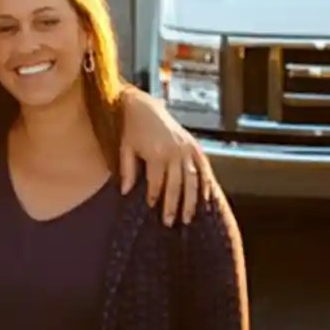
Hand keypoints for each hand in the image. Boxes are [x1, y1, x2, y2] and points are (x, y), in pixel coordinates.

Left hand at [117, 84, 215, 226]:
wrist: (144, 106)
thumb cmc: (132, 129)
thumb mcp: (125, 148)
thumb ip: (127, 170)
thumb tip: (125, 192)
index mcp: (157, 153)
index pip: (156, 182)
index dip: (154, 197)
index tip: (151, 209)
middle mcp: (175, 152)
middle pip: (176, 185)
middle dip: (173, 206)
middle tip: (170, 223)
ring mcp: (187, 149)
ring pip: (192, 180)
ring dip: (191, 201)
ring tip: (188, 219)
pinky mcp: (194, 146)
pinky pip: (203, 168)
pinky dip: (205, 184)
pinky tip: (204, 199)